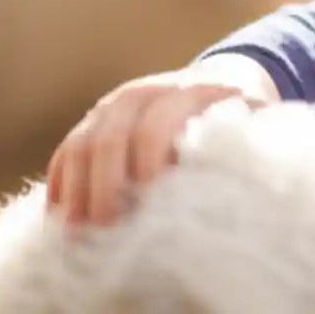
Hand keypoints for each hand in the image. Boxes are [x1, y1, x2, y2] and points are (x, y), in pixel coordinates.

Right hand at [45, 54, 278, 226]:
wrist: (224, 79)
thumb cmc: (242, 120)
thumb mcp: (254, 129)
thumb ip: (243, 153)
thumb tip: (232, 204)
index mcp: (190, 92)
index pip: (155, 128)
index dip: (146, 168)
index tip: (145, 211)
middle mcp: (147, 92)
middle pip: (109, 138)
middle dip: (103, 188)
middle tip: (103, 231)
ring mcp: (116, 103)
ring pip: (81, 144)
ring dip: (76, 191)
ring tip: (77, 235)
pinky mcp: (96, 118)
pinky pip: (68, 149)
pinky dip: (61, 183)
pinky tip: (60, 217)